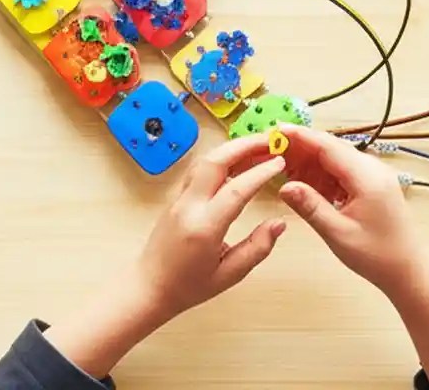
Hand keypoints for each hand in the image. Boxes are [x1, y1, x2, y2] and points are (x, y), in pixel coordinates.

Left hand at [43, 136, 286, 379]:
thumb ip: (257, 248)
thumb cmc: (188, 286)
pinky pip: (199, 171)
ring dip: (231, 149)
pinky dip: (221, 160)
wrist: (148, 287)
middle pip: (215, 162)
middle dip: (244, 145)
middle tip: (270, 140)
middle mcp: (189, 207)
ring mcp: (179, 200)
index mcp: (204, 227)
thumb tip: (279, 223)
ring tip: (259, 146)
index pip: (236, 190)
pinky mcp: (176, 198)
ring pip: (205, 161)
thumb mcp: (229, 275)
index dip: (260, 172)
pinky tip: (238, 161)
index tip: (280, 161)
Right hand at [276, 125, 424, 295]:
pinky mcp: (372, 184)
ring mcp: (374, 175)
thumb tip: (284, 186)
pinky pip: (342, 170)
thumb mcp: (338, 233)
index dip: (300, 136)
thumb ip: (310, 206)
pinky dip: (322, 174)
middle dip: (301, 148)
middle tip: (272, 151)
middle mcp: (373, 169)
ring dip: (310, 162)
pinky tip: (307, 184)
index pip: (328, 146)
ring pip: (335, 158)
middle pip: (331, 148)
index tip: (275, 130)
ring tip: (285, 169)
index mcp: (367, 177)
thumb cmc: (377, 256)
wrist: (408, 271)